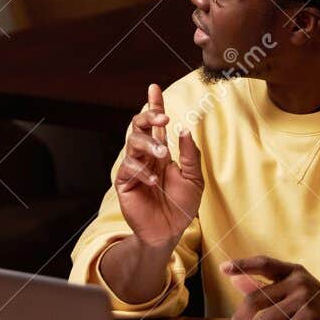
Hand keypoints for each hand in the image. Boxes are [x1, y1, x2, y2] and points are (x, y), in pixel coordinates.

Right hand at [113, 83, 202, 247]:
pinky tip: (154, 180)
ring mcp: (134, 168)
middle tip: (162, 117)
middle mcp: (145, 156)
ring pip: (133, 143)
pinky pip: (129, 168)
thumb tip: (183, 129)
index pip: (155, 125)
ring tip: (163, 154)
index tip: (154, 87)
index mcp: (160, 152)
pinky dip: (143, 170)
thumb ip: (190, 155)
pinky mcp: (125, 183)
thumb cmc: (182, 206)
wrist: (169, 232)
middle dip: (148, 116)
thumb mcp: (194, 178)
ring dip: (148, 144)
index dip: (153, 105)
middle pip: (138, 127)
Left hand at [222, 256, 319, 319]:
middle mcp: (297, 282)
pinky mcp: (310, 319)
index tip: (224, 269)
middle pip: (256, 299)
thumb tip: (236, 280)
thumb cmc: (316, 307)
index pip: (263, 264)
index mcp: (292, 271)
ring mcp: (305, 299)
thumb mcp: (292, 292)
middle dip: (240, 319)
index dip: (242, 265)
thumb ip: (265, 287)